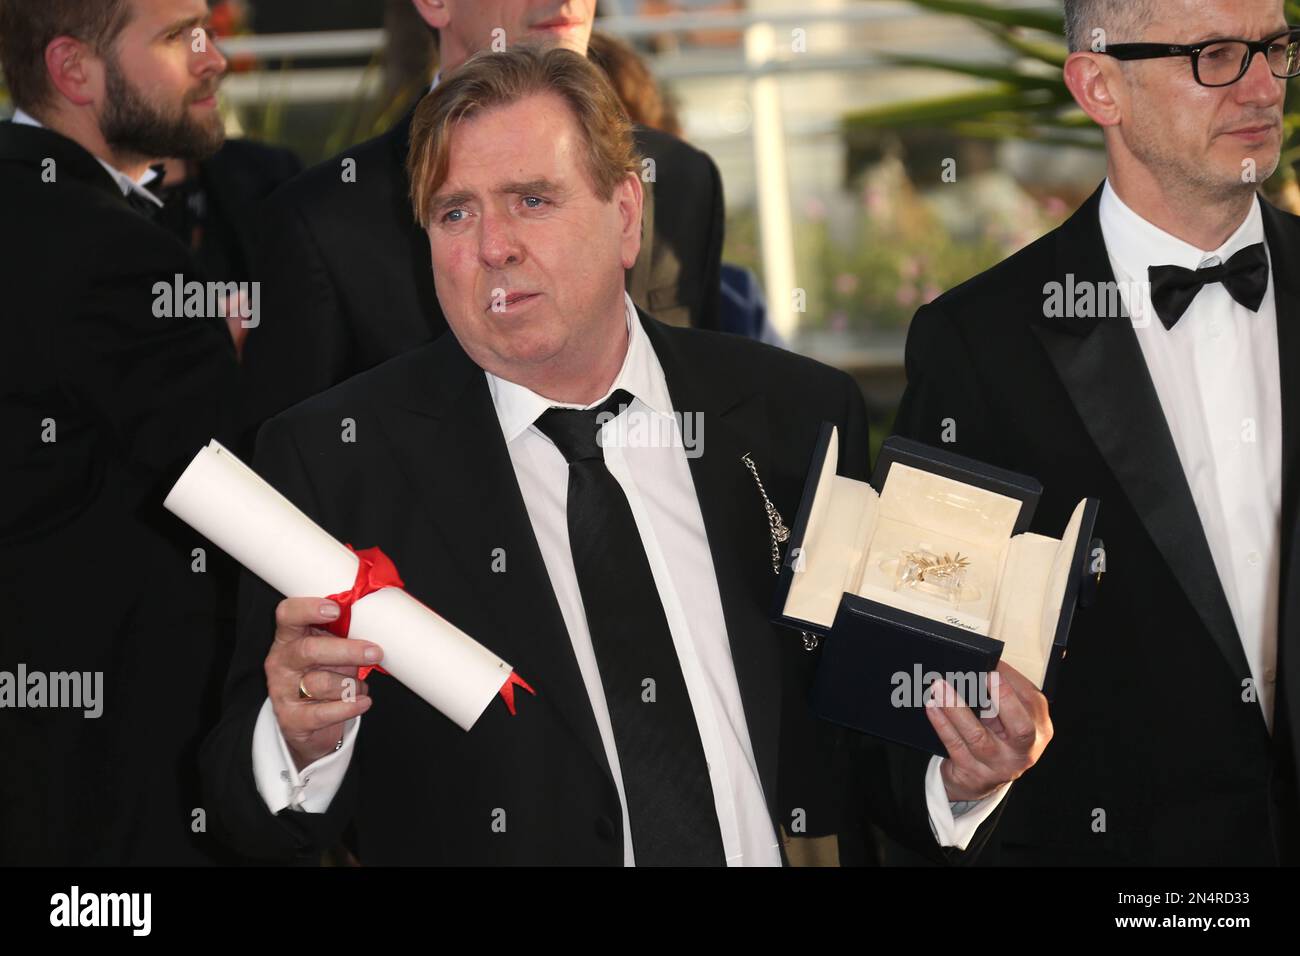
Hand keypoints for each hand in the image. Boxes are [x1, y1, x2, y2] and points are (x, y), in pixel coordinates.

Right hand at [264, 597, 383, 770]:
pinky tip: (362, 702)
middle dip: (346, 651)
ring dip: (350, 685)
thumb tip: (376, 623)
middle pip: (308, 650)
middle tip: (375, 653)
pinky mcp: (291, 719)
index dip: (308, 609)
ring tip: (359, 686)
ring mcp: (282, 691)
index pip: (288, 615)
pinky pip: (322, 713)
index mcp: (289, 637)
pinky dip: (348, 707)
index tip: (336, 610)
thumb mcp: (331, 649)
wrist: (311, 722)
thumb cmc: (325, 674)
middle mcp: (281, 661)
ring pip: (320, 683)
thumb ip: (342, 634)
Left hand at [925, 660, 1052, 802]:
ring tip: (940, 686)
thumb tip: (980, 664)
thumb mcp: (1009, 721)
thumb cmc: (996, 740)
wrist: (979, 783)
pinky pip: (954, 746)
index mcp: (1039, 730)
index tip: (991, 663)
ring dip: (956, 708)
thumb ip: (1003, 697)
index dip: (1011, 680)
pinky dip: (942, 724)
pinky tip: (933, 707)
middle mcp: (1023, 752)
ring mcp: (998, 767)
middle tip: (983, 675)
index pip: (1032, 702)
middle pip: (1021, 728)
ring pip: (977, 737)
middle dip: (1004, 699)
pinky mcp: (972, 774)